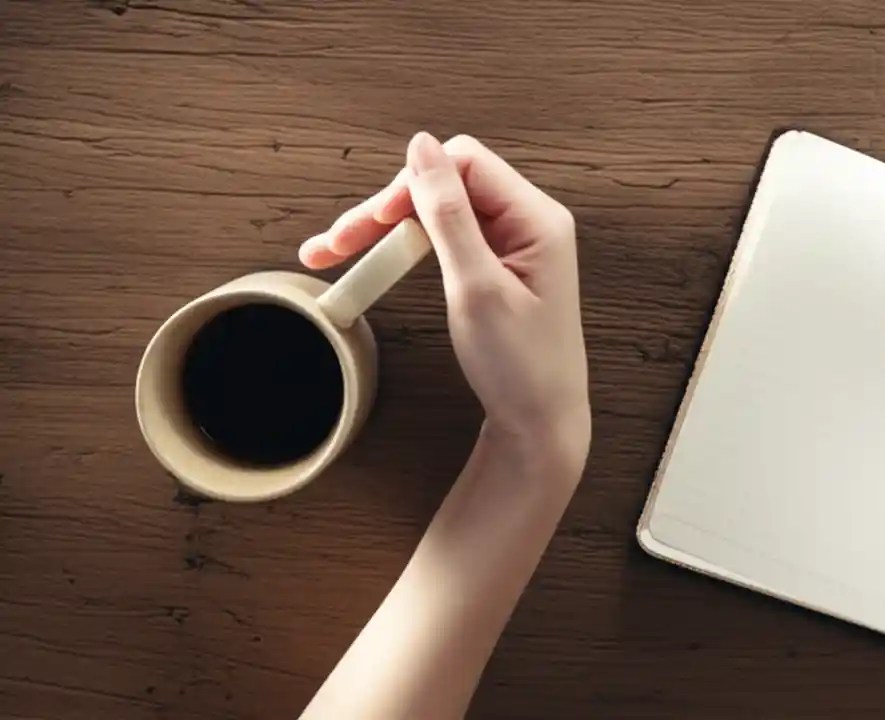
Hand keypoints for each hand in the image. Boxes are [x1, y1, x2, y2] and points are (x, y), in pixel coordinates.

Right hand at [300, 133, 589, 462]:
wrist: (540, 425)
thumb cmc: (519, 366)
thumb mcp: (475, 287)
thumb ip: (448, 214)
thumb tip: (421, 145)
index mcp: (538, 219)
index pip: (465, 163)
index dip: (412, 183)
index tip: (373, 223)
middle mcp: (530, 221)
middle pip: (447, 183)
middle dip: (387, 208)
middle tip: (334, 245)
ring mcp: (515, 243)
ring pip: (439, 210)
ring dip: (388, 228)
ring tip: (333, 252)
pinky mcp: (499, 265)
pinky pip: (447, 237)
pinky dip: (408, 247)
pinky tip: (373, 260)